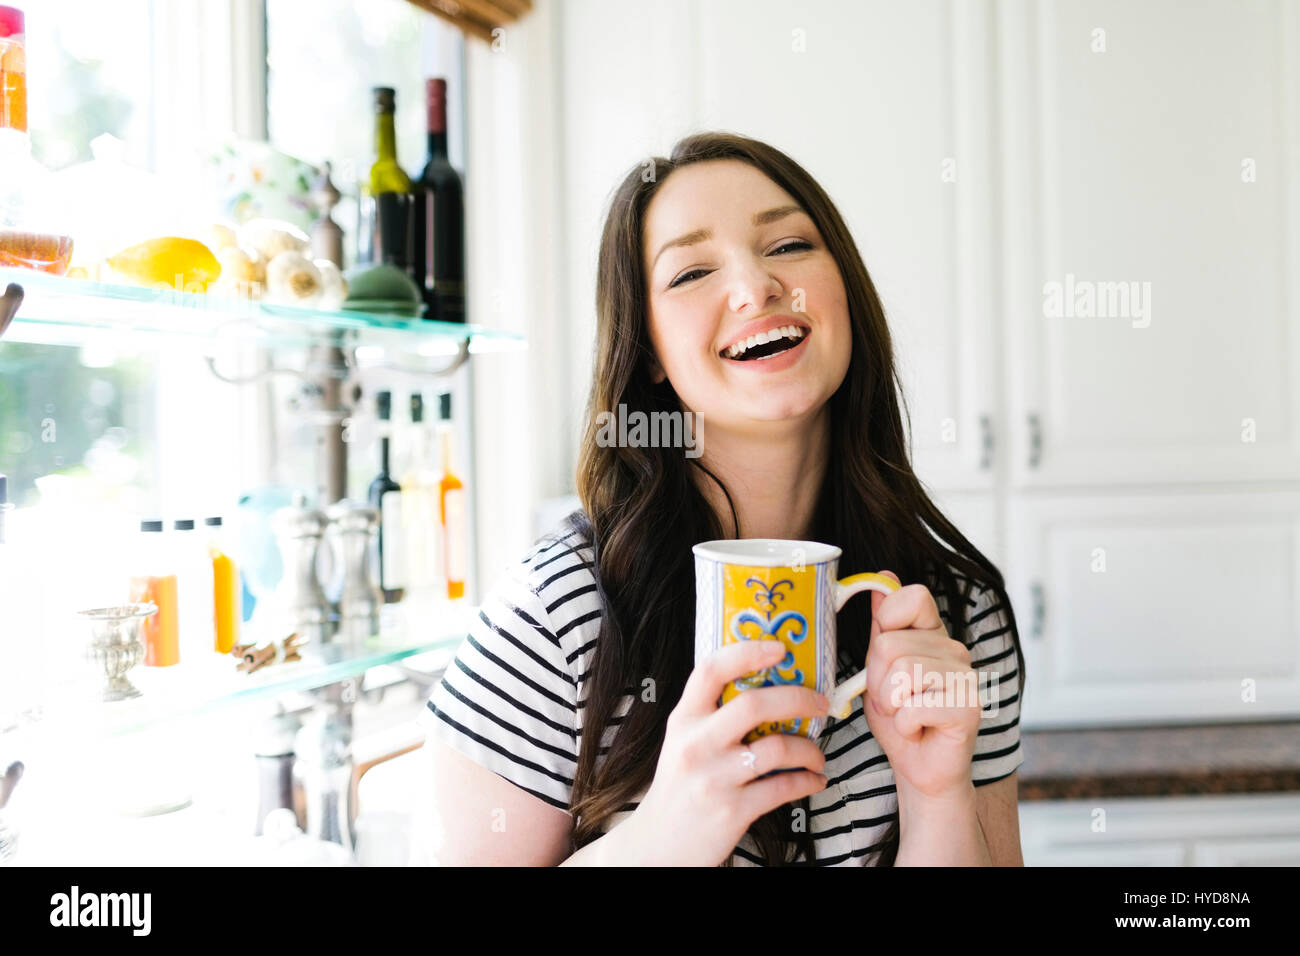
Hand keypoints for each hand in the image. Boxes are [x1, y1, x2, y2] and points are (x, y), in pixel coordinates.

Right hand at [624, 639, 829, 865]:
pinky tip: (813, 780)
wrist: (657, 846)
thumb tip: (767, 686)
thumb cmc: (679, 787)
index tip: (779, 648)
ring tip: (817, 754)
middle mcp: (696, 744)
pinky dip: (808, 781)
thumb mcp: (682, 742)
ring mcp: (714, 778)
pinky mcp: (733, 810)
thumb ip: (712, 715)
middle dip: (797, 698)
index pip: (711, 670)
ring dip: (809, 749)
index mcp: (684, 719)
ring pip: (778, 748)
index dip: (748, 652)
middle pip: (754, 704)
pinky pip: (784, 787)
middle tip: (819, 702)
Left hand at [860, 572, 981, 798]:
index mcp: (933, 634)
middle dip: (878, 681)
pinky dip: (905, 726)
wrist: (920, 768)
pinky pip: (913, 707)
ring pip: (901, 674)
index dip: (887, 622)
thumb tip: (883, 576)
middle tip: (894, 702)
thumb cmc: (900, 719)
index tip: (884, 656)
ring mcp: (965, 676)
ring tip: (906, 715)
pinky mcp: (968, 706)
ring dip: (891, 705)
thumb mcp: (878, 669)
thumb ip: (882, 627)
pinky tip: (919, 730)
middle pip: (890, 646)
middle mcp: (954, 649)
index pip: (913, 596)